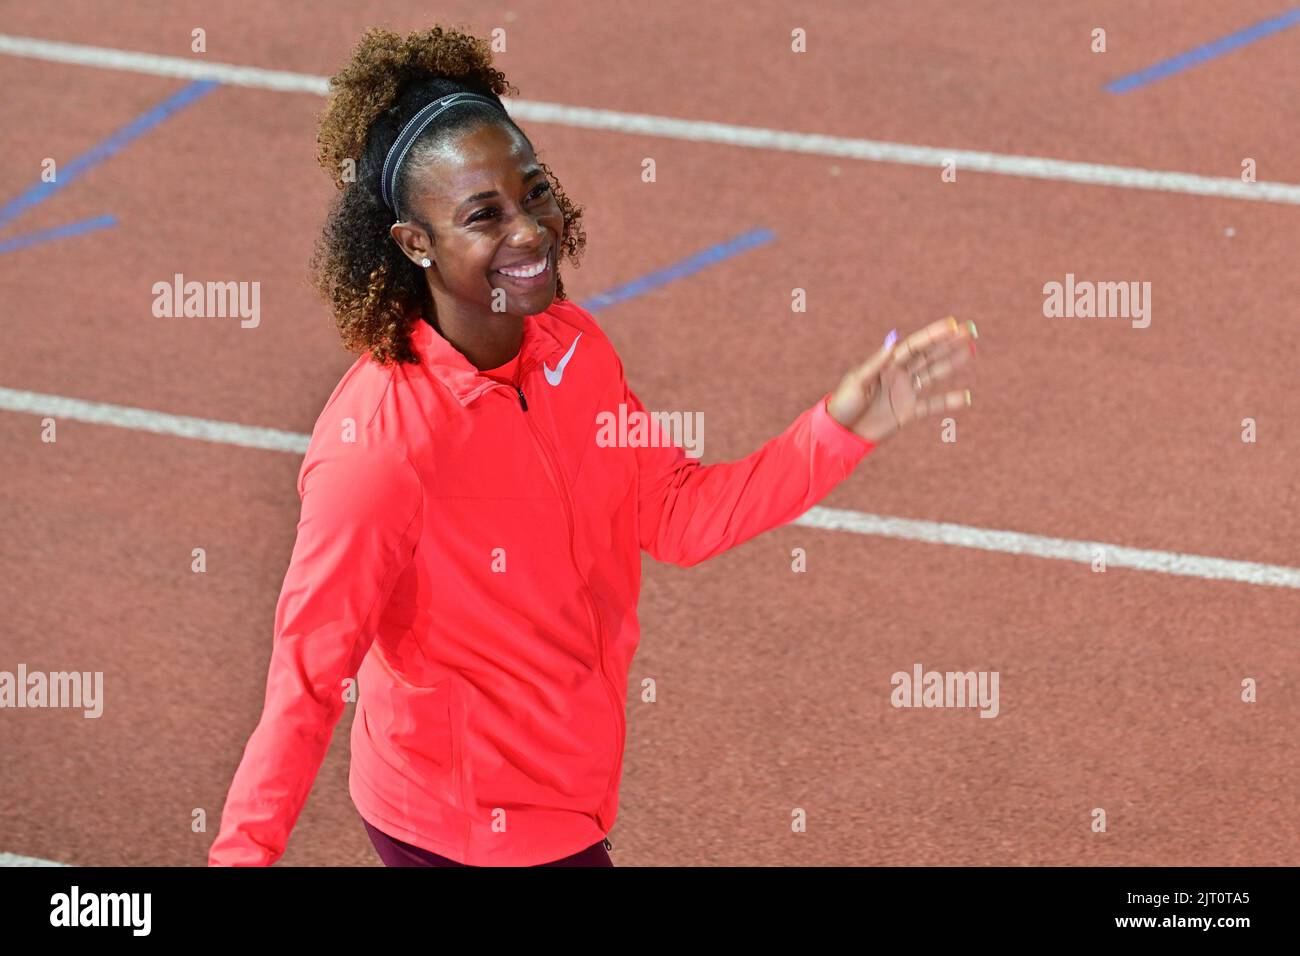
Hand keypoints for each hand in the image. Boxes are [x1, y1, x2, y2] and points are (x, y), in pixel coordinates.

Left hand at [826, 317, 976, 443]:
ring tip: (970, 351)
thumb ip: (876, 363)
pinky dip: (948, 402)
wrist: (841, 432)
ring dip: (951, 363)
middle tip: (969, 331)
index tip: (952, 326)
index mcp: (886, 364)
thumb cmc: (844, 403)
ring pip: (933, 374)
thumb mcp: (857, 381)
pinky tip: (966, 397)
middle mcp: (899, 375)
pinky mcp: (907, 412)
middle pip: (928, 356)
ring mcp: (905, 392)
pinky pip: (931, 405)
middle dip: (948, 344)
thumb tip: (892, 341)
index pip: (914, 346)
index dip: (933, 336)